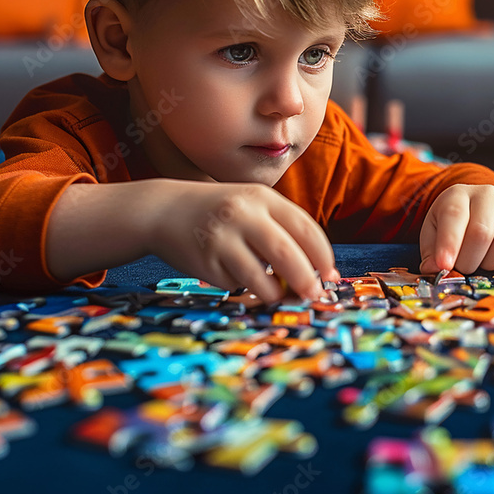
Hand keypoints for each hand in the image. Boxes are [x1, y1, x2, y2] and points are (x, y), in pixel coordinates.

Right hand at [149, 182, 338, 304]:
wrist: (163, 210)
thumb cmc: (220, 212)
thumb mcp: (252, 206)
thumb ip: (282, 230)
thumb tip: (316, 272)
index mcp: (262, 198)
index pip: (305, 227)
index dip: (322, 255)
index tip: (330, 275)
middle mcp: (243, 214)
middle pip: (287, 254)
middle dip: (306, 281)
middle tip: (313, 295)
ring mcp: (222, 238)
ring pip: (262, 278)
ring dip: (275, 293)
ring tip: (276, 293)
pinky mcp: (205, 261)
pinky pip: (235, 284)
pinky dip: (242, 286)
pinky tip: (232, 273)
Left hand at [418, 184, 493, 274]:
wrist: (478, 217)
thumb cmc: (453, 230)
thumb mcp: (433, 236)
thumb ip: (431, 253)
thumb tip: (435, 269)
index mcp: (458, 194)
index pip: (455, 214)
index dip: (449, 243)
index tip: (443, 266)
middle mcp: (489, 195)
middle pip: (482, 232)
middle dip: (468, 261)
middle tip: (462, 269)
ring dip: (492, 263)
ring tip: (482, 264)